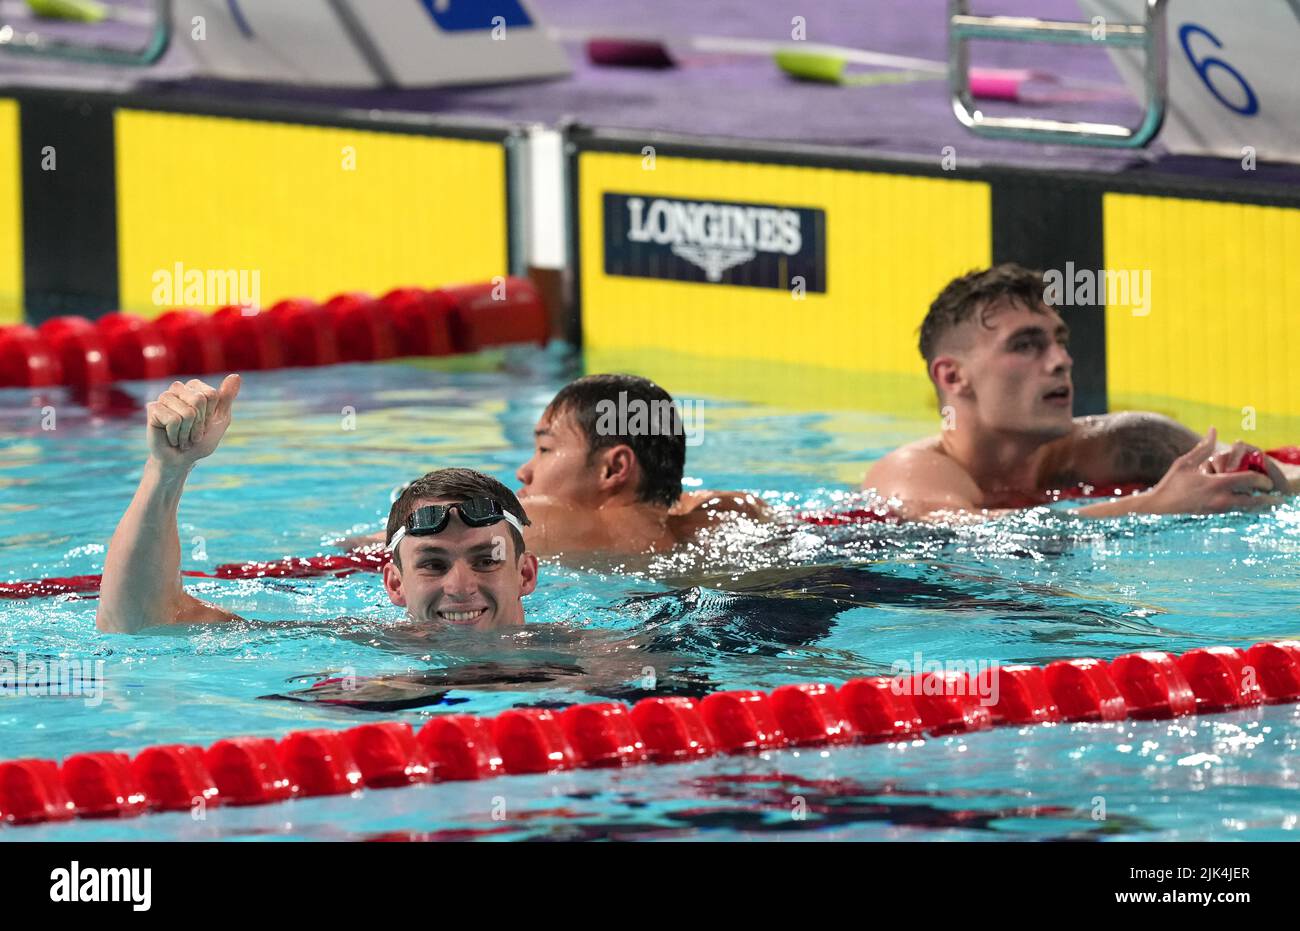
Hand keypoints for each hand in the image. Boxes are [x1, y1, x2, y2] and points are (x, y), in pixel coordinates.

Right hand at [146, 375, 240, 469]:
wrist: (181, 460)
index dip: (210, 415)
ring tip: (182, 437)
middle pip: (199, 400)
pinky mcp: (153, 408)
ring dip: (188, 432)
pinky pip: (174, 420)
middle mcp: (178, 388)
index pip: (211, 394)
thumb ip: (226, 397)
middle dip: (200, 423)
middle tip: (193, 433)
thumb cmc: (201, 440)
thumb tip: (236, 376)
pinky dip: (177, 435)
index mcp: (195, 387)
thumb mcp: (220, 419)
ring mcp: (164, 397)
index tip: (204, 424)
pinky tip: (171, 438)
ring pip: (187, 412)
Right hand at [1140, 427, 1278, 513]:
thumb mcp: (1185, 463)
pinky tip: (1247, 504)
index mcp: (1215, 483)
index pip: (1248, 480)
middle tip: (1272, 494)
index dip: (1262, 479)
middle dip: (1266, 498)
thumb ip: (1203, 447)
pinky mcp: (1215, 517)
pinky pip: (1237, 513)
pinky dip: (1245, 508)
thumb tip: (1213, 430)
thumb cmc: (1170, 483)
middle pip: (1254, 501)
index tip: (1266, 478)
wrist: (1158, 508)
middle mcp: (1220, 499)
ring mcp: (1218, 510)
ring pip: (1247, 510)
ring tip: (1264, 500)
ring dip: (1257, 505)